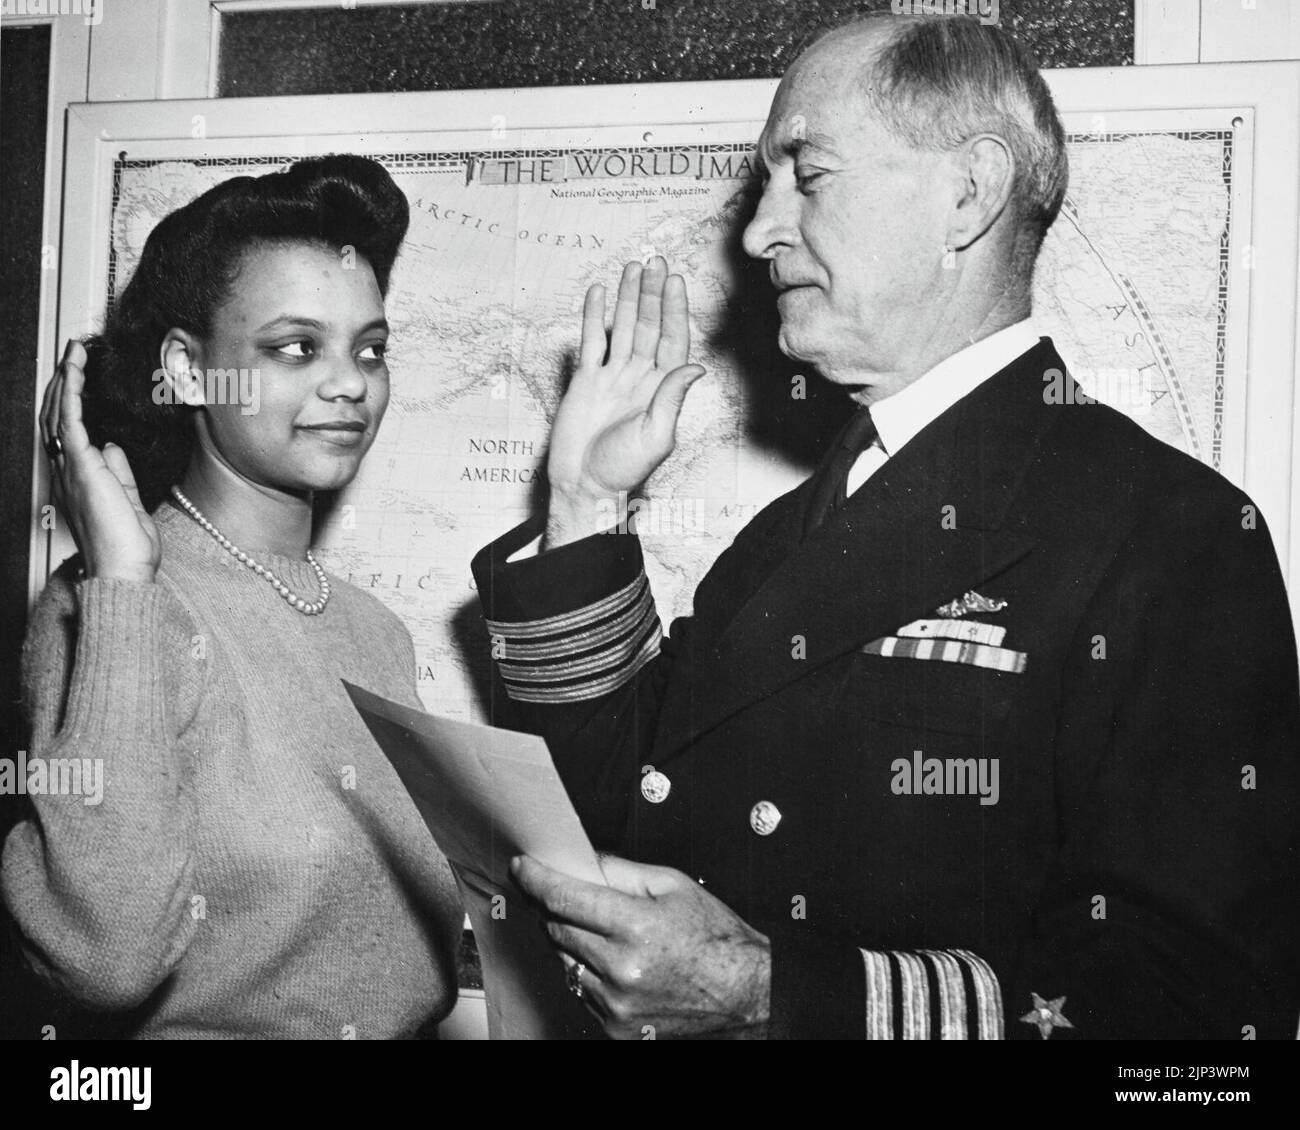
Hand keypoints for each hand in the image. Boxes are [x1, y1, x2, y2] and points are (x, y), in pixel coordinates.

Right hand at [40, 340, 160, 582]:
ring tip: (73, 353)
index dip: (71, 403)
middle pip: (56, 417)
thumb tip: (112, 447)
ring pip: (59, 412)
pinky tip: (75, 368)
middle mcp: (67, 471)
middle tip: (72, 356)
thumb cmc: (127, 547)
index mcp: (77, 479)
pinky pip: (71, 418)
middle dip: (63, 383)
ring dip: (65, 379)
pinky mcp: (81, 465)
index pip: (68, 432)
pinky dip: (72, 389)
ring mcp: (70, 467)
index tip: (80, 380)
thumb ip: (118, 472)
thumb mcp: (127, 501)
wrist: (123, 569)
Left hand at [511, 853, 769, 1039]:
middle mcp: (622, 969)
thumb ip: (622, 872)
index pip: (564, 899)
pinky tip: (614, 964)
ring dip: (572, 942)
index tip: (523, 867)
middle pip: (558, 930)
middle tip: (563, 895)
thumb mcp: (674, 887)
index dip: (536, 879)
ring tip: (603, 934)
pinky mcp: (616, 1029)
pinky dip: (587, 974)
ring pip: (565, 962)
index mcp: (637, 927)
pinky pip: (582, 992)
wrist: (747, 996)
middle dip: (554, 908)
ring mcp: (616, 1004)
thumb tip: (583, 861)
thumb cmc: (717, 940)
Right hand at [544, 257, 704, 547]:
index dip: (675, 310)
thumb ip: (672, 397)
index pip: (672, 340)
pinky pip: (592, 342)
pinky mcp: (586, 382)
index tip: (675, 282)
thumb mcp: (656, 435)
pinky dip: (594, 316)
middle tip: (655, 262)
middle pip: (650, 327)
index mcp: (661, 389)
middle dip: (653, 294)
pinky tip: (598, 293)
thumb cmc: (623, 468)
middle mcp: (639, 378)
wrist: (584, 485)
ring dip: (629, 298)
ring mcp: (612, 377)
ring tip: (633, 268)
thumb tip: (695, 366)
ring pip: (623, 328)